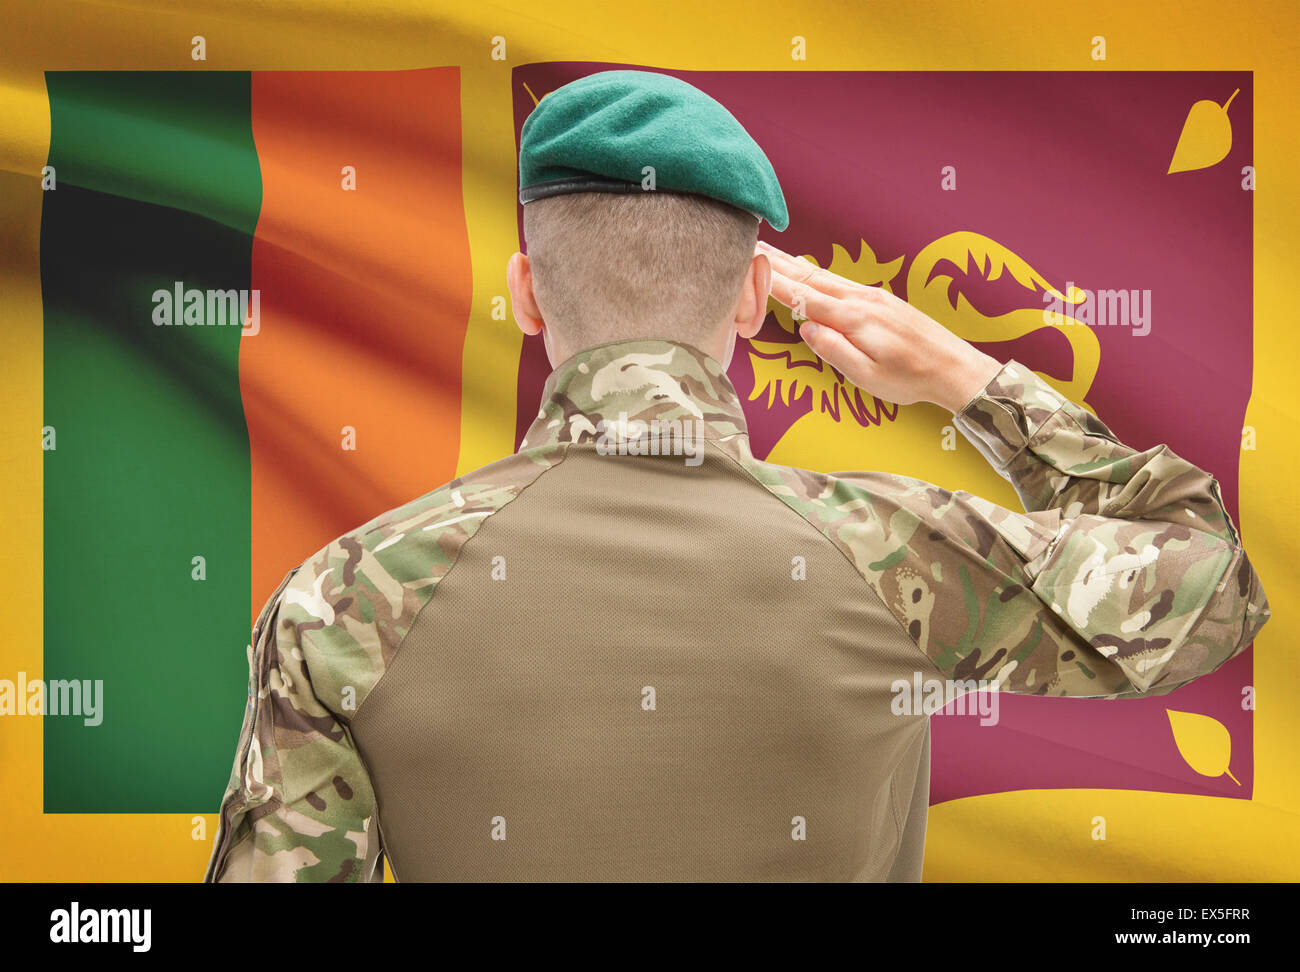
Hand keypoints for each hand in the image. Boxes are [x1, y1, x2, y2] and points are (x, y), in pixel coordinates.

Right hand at [757, 240, 1003, 411]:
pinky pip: (838, 280)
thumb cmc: (909, 379)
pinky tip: (806, 270)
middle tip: (748, 246)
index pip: (802, 297)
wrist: (952, 366)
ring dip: (792, 263)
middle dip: (776, 263)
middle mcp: (861, 300)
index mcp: (853, 319)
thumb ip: (834, 351)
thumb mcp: (867, 377)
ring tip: (768, 251)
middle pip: (809, 277)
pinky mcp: (879, 299)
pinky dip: (814, 271)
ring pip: (823, 275)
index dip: (772, 282)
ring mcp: (871, 296)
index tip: (746, 267)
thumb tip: (806, 329)